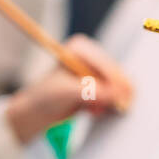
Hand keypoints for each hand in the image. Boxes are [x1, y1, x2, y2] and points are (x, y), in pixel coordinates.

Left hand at [5, 36, 133, 143]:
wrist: (38, 110)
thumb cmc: (46, 97)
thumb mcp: (68, 92)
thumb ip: (92, 91)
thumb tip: (116, 94)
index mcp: (80, 48)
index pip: (105, 65)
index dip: (115, 82)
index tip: (120, 99)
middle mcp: (91, 55)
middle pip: (116, 74)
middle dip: (115, 93)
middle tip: (117, 108)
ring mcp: (96, 70)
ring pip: (118, 85)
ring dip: (111, 100)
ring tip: (94, 110)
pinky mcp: (100, 84)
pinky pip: (115, 94)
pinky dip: (108, 104)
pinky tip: (93, 110)